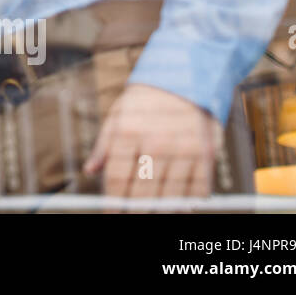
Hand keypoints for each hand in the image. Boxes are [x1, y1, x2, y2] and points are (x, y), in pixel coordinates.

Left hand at [82, 83, 221, 211]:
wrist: (185, 77)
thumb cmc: (145, 100)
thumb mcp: (117, 115)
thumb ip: (104, 145)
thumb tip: (89, 170)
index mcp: (128, 131)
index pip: (117, 178)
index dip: (113, 202)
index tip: (111, 214)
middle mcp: (156, 141)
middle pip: (142, 191)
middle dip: (134, 210)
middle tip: (129, 217)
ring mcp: (183, 149)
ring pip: (169, 195)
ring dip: (159, 210)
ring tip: (152, 214)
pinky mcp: (206, 153)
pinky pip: (197, 189)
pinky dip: (187, 203)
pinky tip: (177, 208)